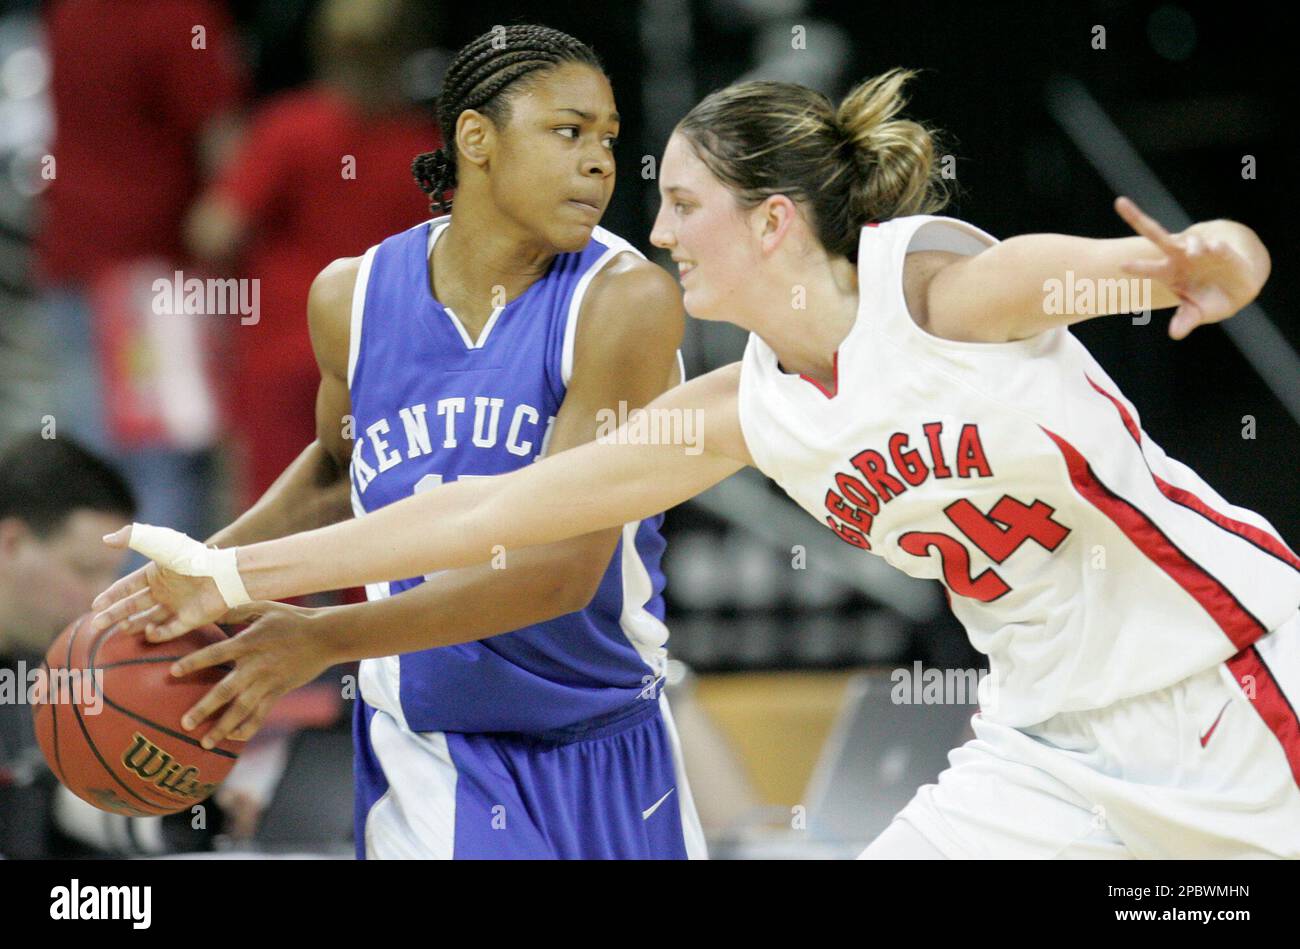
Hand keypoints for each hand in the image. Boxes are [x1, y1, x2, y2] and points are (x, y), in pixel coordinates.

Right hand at [91, 525, 232, 640]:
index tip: (95, 606)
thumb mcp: (158, 544)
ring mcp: (178, 605)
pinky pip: (169, 631)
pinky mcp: (191, 619)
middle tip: (95, 625)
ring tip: (122, 628)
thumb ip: (132, 538)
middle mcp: (165, 590)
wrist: (221, 575)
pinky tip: (149, 629)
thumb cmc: (189, 557)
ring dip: (132, 625)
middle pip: (133, 606)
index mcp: (156, 573)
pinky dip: (156, 634)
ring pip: (148, 620)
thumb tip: (105, 538)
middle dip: (113, 615)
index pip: (127, 587)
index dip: (110, 596)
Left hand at [169, 601, 337, 748]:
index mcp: (248, 642)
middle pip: (226, 690)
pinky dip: (247, 728)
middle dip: (205, 707)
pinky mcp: (279, 691)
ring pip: (242, 709)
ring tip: (205, 742)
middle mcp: (256, 665)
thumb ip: (235, 610)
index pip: (216, 653)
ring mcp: (268, 681)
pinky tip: (233, 738)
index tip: (173, 672)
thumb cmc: (292, 619)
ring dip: (223, 727)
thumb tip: (208, 608)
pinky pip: (261, 714)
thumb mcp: (263, 607)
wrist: (325, 636)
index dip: (194, 662)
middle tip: (185, 723)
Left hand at [1115, 196, 1263, 339]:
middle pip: (1155, 235)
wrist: (1238, 288)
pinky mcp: (1220, 250)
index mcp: (1167, 272)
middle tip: (1119, 203)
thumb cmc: (1208, 300)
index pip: (1147, 269)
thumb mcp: (1196, 313)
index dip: (1137, 267)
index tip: (1121, 265)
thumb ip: (1185, 320)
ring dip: (1192, 246)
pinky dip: (1215, 248)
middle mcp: (1178, 257)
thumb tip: (1175, 334)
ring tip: (1197, 253)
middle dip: (1137, 218)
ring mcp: (1198, 251)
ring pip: (1189, 242)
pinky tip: (1215, 249)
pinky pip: (1216, 247)